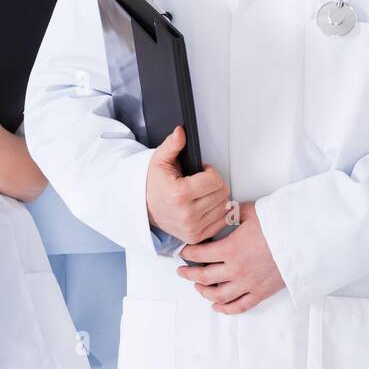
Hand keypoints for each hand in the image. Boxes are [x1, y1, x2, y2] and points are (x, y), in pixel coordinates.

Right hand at [145, 126, 230, 243]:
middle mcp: (187, 214)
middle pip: (222, 193)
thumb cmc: (153, 185)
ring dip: (217, 198)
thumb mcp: (159, 160)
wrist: (144, 208)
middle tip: (202, 182)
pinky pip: (222, 221)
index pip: (215, 180)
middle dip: (215, 183)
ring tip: (202, 193)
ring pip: (224, 207)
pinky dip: (217, 212)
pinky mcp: (196, 236)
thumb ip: (172, 145)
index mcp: (179, 194)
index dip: (210, 171)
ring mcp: (192, 228)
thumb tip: (180, 132)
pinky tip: (206, 205)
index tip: (201, 171)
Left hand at [177, 202, 284, 314]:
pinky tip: (217, 306)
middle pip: (204, 277)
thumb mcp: (252, 212)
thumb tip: (222, 209)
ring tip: (198, 288)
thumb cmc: (279, 226)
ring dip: (204, 293)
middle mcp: (235, 269)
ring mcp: (247, 283)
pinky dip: (225, 309)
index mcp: (230, 249)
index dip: (188, 253)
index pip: (200, 254)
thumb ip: (233, 212)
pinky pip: (239, 306)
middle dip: (189, 275)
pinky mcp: (260, 292)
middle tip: (182, 272)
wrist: (302, 242)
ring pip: (218, 296)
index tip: (183, 252)